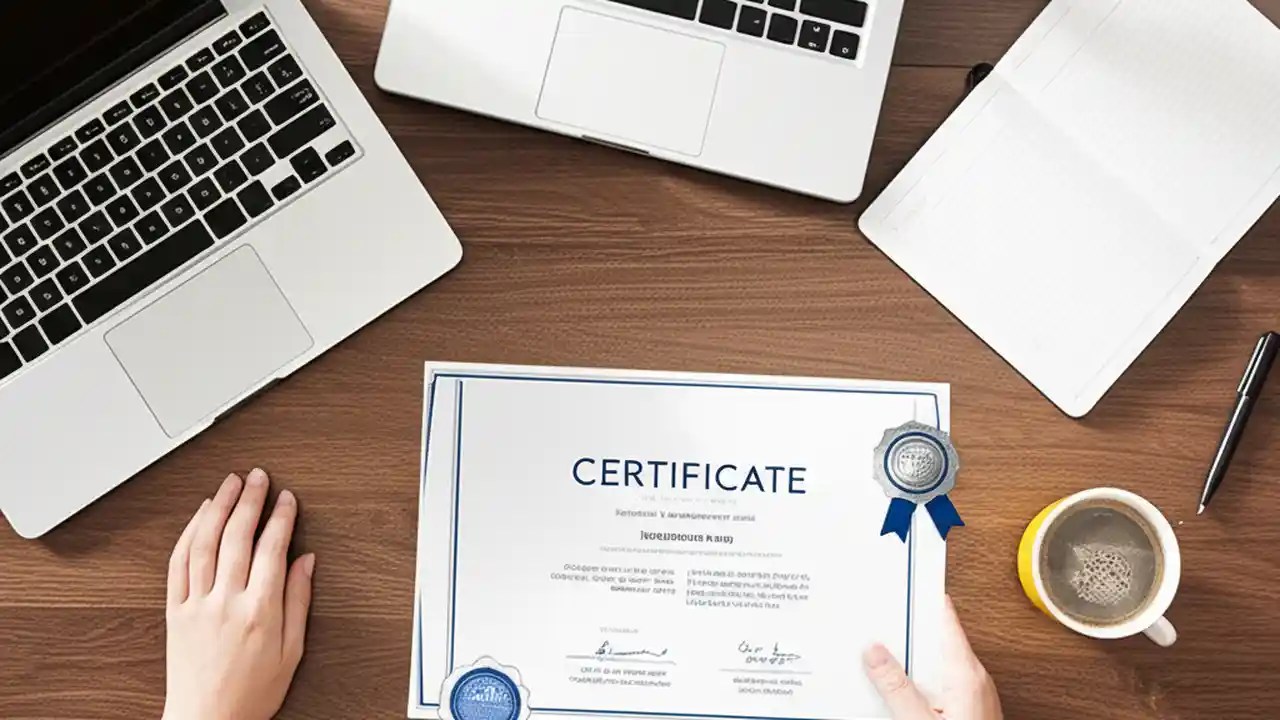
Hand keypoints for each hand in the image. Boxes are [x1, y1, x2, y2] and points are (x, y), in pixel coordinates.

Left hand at [163, 469, 315, 719]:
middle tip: (258, 478)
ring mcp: (196, 605)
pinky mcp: (174, 611)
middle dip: (250, 500)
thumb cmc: (252, 693)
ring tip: (229, 484)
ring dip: (218, 507)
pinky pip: (178, 563)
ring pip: (205, 542)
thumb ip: (299, 601)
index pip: (271, 549)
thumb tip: (305, 561)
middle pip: (238, 537)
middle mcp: (226, 602)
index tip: (287, 499)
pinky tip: (200, 516)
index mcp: (260, 611)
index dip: (281, 517)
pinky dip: (189, 534)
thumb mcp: (292, 651)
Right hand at [863, 595, 1002, 719]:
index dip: (925, 598)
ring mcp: (977, 694)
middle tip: (884, 639)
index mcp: (967, 673)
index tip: (910, 581)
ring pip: (940, 665)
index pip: (946, 619)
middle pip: (938, 642)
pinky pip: (945, 683)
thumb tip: (875, 654)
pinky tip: (912, 698)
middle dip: (911, 640)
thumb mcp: (920, 719)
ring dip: (917, 666)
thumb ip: (897, 687)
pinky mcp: (973, 707)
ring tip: (894, 676)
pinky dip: (927, 683)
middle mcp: (977, 679)